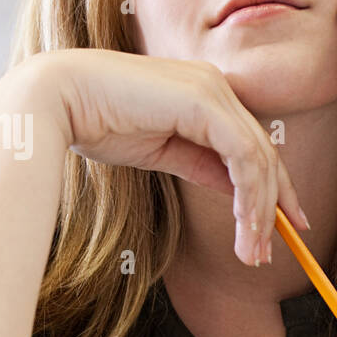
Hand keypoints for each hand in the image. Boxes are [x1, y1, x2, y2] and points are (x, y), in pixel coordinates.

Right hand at [20, 48, 309, 267]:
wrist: (58, 99)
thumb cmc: (96, 121)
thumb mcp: (160, 151)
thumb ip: (200, 164)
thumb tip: (236, 190)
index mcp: (203, 93)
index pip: (250, 143)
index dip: (270, 186)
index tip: (278, 225)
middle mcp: (215, 84)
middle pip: (263, 150)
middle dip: (272, 206)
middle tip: (267, 252)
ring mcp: (212, 90)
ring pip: (258, 156)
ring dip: (260, 210)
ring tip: (253, 251)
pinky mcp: (205, 102)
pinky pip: (243, 155)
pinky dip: (250, 195)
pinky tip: (244, 225)